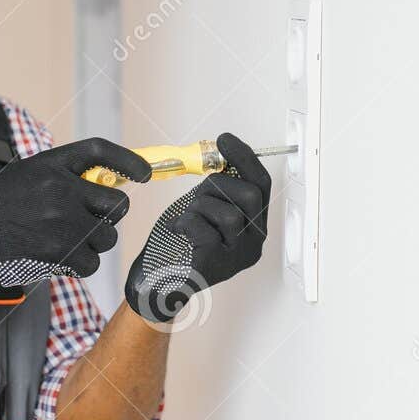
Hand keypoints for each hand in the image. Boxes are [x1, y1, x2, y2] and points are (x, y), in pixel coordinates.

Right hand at [0, 137, 150, 299]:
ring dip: (94, 244)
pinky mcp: (59, 252)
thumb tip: (108, 180)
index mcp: (49, 164)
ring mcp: (60, 222)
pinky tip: (57, 258)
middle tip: (90, 221)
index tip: (145, 173)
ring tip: (65, 241)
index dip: (129, 160)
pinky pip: (92, 262)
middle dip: (109, 216)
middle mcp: (58, 189)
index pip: (100, 151)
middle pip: (117, 203)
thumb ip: (63, 174)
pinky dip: (79, 265)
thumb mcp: (25, 176)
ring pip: (108, 237)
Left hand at [125, 132, 271, 321]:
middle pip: (251, 195)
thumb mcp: (203, 207)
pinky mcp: (214, 266)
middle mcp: (252, 244)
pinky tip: (179, 230)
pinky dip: (186, 222)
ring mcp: (235, 258)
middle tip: (198, 194)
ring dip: (200, 206)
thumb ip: (218, 188)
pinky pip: (204, 229)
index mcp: (253, 227)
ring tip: (187, 216)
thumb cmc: (179, 242)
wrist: (156, 279)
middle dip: (219, 184)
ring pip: (229, 213)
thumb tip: (222, 155)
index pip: (262, 185)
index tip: (225, 140)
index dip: (245, 158)